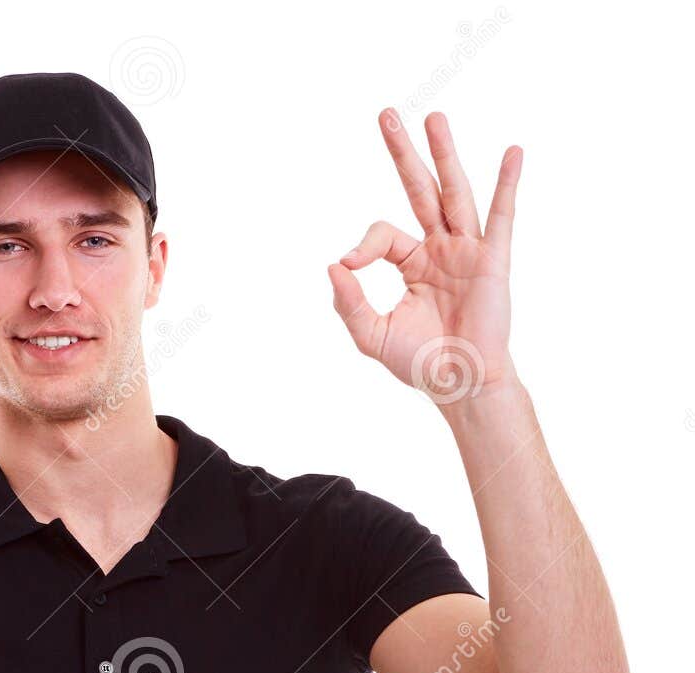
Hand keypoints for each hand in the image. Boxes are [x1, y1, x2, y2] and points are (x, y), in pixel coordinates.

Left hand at [328, 109, 520, 404]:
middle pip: (420, 191)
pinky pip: (501, 217)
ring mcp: (468, 251)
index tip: (350, 265)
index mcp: (413, 262)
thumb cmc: (420, 362)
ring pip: (454, 193)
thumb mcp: (372, 335)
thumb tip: (333, 264)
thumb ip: (349, 303)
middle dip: (403, 155)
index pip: (383, 234)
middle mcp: (441, 249)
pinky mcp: (493, 262)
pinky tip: (512, 153)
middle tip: (386, 115)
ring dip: (444, 155)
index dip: (364, 245)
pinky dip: (506, 185)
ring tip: (434, 118)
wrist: (459, 384)